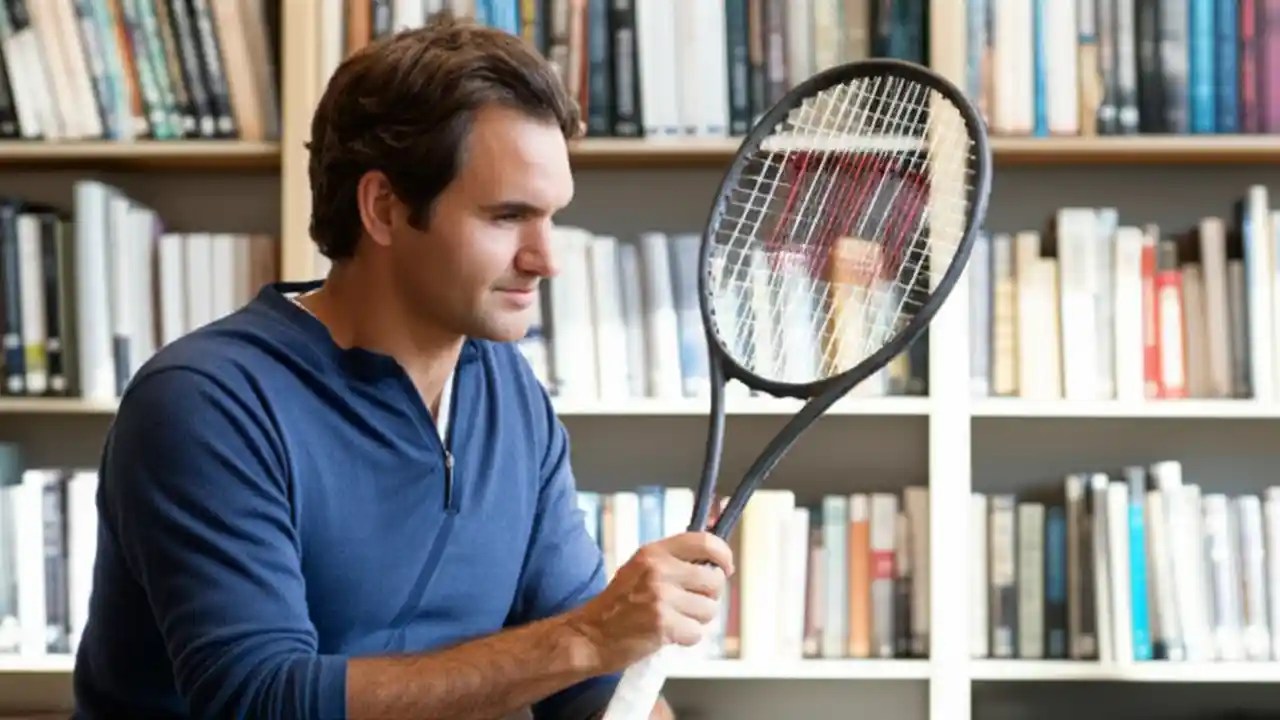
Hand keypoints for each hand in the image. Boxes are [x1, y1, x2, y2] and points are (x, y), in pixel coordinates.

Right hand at [570, 532, 734, 673]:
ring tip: (673, 619)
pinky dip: (686, 638)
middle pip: (713, 580)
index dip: (722, 555)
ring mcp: (661, 597)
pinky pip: (696, 632)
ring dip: (696, 619)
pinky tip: (668, 634)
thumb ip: (673, 562)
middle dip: (708, 596)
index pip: (704, 541)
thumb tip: (714, 563)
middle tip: (689, 604)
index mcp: (654, 552)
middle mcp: (659, 570)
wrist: (589, 635)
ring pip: (709, 610)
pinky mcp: (663, 624)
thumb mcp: (641, 568)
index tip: (725, 568)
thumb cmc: (618, 604)